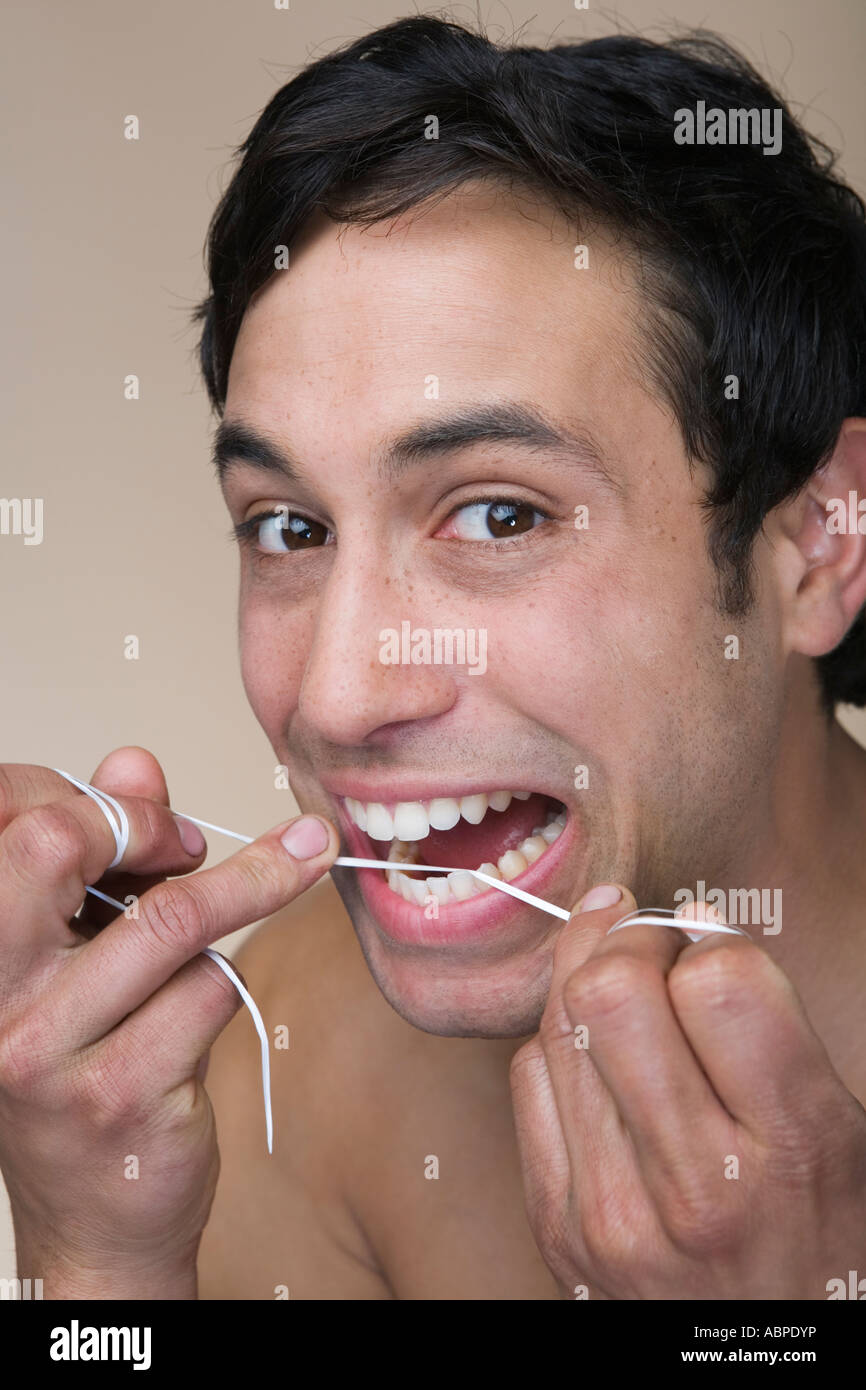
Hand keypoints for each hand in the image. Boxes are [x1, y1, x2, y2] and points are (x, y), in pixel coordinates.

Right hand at [0, 749, 337, 1297]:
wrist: (92, 1221)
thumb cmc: (83, 1069)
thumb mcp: (77, 957)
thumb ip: (102, 857)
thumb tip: (135, 761)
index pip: (10, 821)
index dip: (90, 799)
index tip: (150, 818)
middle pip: (54, 849)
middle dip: (146, 823)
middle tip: (197, 838)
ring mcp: (47, 1051)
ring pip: (168, 920)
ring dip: (251, 882)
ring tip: (304, 856)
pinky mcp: (120, 1094)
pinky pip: (207, 989)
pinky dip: (230, 973)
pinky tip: (220, 991)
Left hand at [510, 885, 865, 1298]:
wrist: (769, 1364)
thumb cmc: (819, 1232)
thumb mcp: (839, 1132)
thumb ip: (769, 1029)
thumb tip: (682, 924)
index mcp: (794, 1150)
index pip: (718, 981)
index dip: (711, 941)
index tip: (711, 950)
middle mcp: (698, 1186)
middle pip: (609, 991)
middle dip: (629, 940)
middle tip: (652, 943)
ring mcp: (614, 1214)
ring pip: (556, 1024)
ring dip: (587, 977)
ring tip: (621, 976)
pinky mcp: (559, 1228)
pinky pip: (529, 1079)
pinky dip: (560, 1046)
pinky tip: (598, 1054)